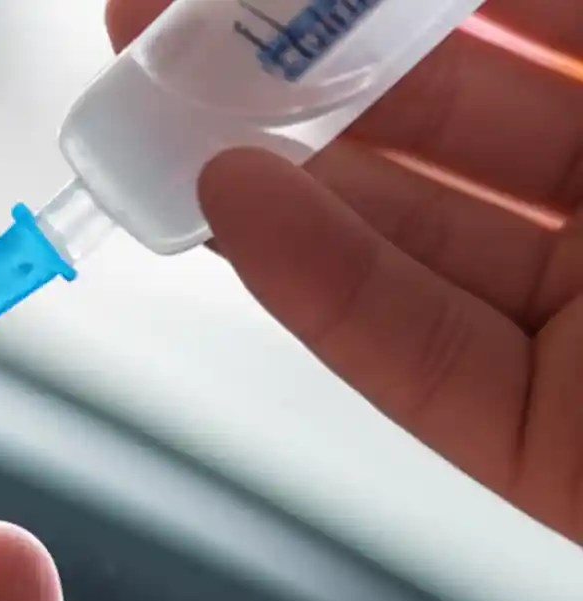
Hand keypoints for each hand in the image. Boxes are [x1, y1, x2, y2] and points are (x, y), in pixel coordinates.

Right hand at [108, 0, 582, 540]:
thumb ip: (538, 11)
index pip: (481, 37)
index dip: (351, 1)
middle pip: (423, 139)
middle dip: (287, 87)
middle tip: (163, 45)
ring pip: (403, 252)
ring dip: (276, 193)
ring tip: (162, 133)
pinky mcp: (557, 450)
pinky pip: (427, 362)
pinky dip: (323, 295)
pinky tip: (231, 221)